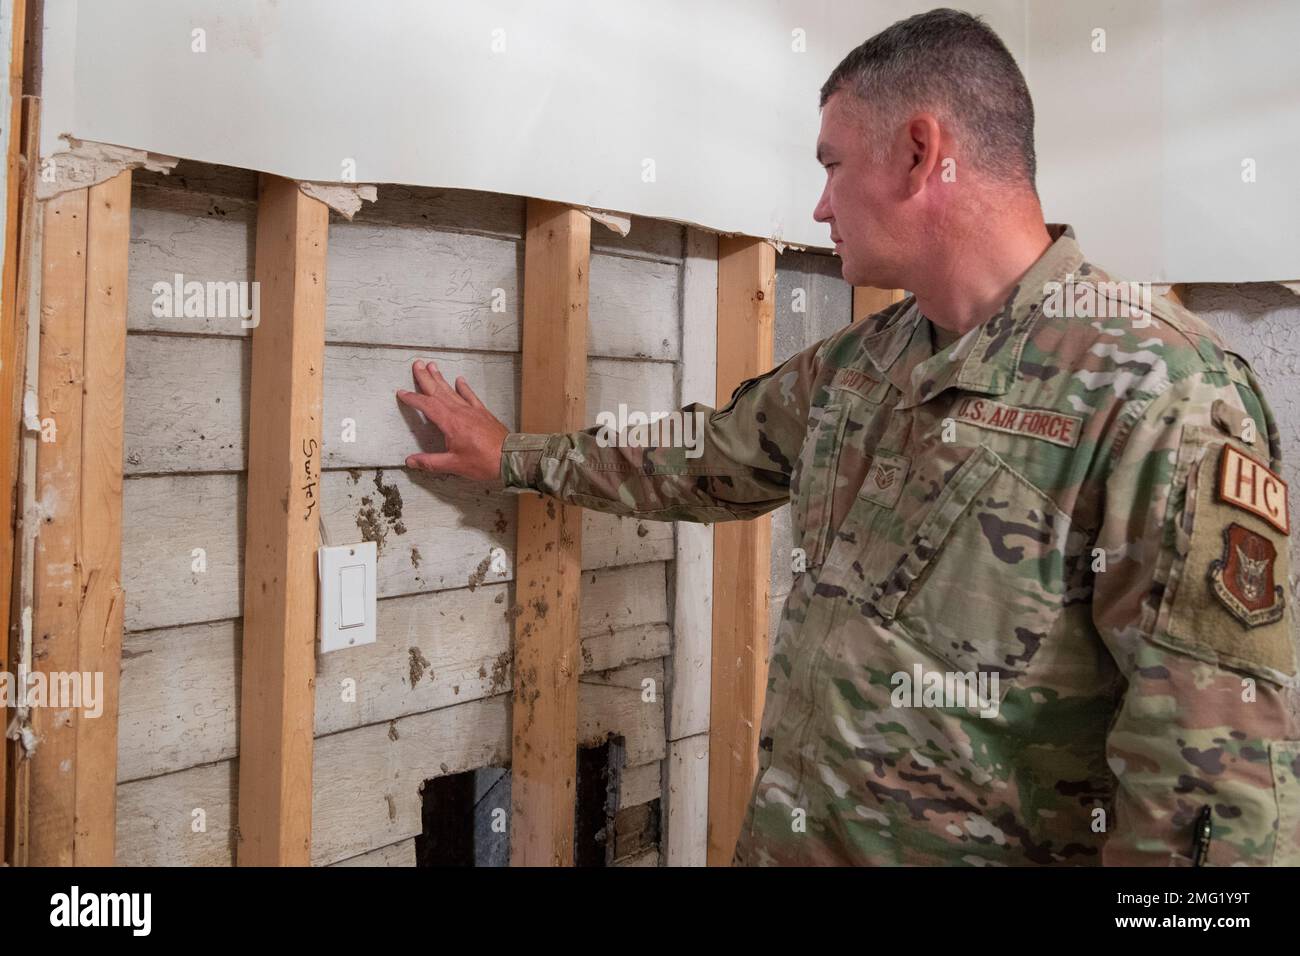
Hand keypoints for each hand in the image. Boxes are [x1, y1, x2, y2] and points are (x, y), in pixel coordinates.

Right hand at [396, 359, 508, 481]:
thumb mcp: (454, 464)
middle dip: (425, 378)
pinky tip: (459, 380)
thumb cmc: (484, 461)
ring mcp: (472, 410)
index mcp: (450, 423)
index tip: (402, 393)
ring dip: (440, 379)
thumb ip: (430, 462)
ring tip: (432, 367)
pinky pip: (471, 396)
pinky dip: (464, 388)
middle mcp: (460, 412)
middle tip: (416, 364)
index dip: (413, 399)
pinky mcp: (483, 413)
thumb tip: (411, 461)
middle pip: (438, 391)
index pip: (427, 406)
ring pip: (452, 391)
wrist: (510, 457)